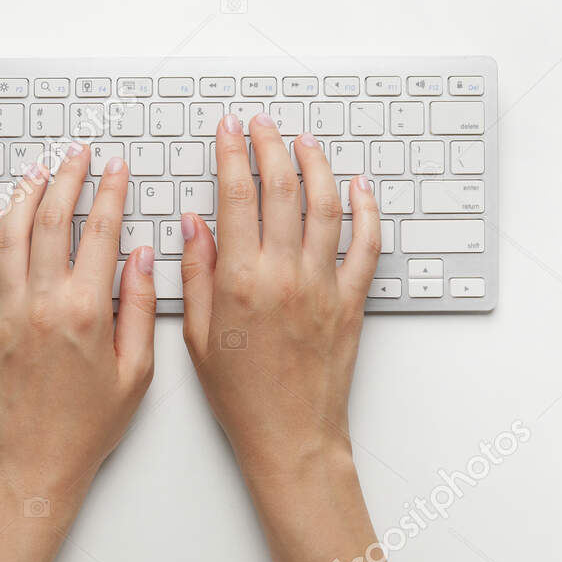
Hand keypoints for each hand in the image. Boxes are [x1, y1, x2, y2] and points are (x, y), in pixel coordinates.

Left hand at [0, 144, 157, 561]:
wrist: (32, 466)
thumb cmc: (87, 428)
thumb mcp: (135, 372)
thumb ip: (139, 308)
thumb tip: (141, 256)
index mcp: (85, 311)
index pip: (99, 231)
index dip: (110, 192)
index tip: (116, 169)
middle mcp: (39, 303)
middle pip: (50, 219)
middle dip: (65, 178)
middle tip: (76, 155)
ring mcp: (3, 313)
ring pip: (9, 235)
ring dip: (23, 197)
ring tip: (38, 174)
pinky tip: (0, 224)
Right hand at [179, 112, 401, 561]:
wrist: (291, 436)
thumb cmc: (239, 396)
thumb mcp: (196, 335)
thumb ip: (195, 274)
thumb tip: (195, 224)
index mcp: (240, 281)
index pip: (236, 197)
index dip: (232, 155)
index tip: (228, 131)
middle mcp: (284, 274)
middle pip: (283, 189)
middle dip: (271, 147)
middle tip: (263, 125)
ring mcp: (323, 285)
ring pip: (326, 206)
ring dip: (316, 166)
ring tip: (304, 142)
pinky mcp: (351, 301)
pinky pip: (366, 245)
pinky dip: (365, 210)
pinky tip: (357, 188)